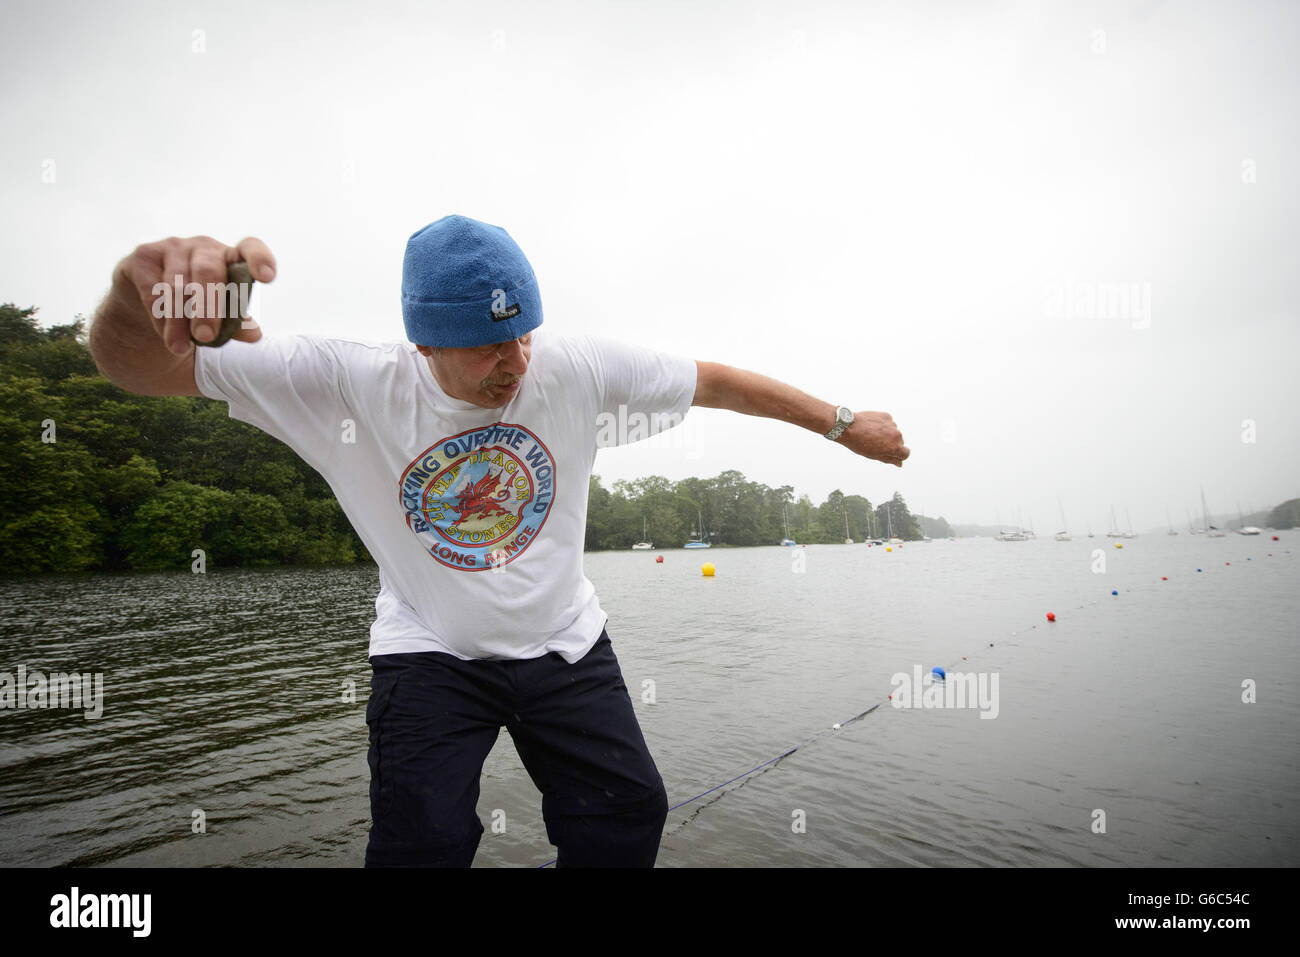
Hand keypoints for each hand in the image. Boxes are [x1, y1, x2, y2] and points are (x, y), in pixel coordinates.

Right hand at [115, 235, 275, 355]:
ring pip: (177, 285)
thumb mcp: (218, 316)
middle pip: (209, 271)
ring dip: (178, 321)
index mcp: (230, 258)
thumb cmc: (194, 307)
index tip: (267, 277)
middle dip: (208, 308)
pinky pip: (151, 288)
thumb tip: (254, 334)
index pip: (250, 248)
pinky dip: (159, 316)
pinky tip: (165, 336)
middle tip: (205, 337)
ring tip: (181, 349)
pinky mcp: (143, 256)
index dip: (259, 259)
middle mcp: (203, 247)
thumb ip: (235, 323)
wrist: (146, 304)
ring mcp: (172, 247)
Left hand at [838, 411, 909, 466]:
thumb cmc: (859, 443)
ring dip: (887, 433)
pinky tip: (871, 426)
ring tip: (872, 434)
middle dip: (891, 443)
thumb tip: (900, 463)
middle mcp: (897, 435)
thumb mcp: (874, 455)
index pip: (906, 453)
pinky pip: (888, 423)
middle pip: (900, 442)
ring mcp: (892, 424)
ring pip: (893, 431)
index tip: (891, 454)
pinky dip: (883, 425)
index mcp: (895, 447)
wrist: (848, 427)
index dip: (899, 455)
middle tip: (876, 444)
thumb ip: (889, 459)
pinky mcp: (887, 416)